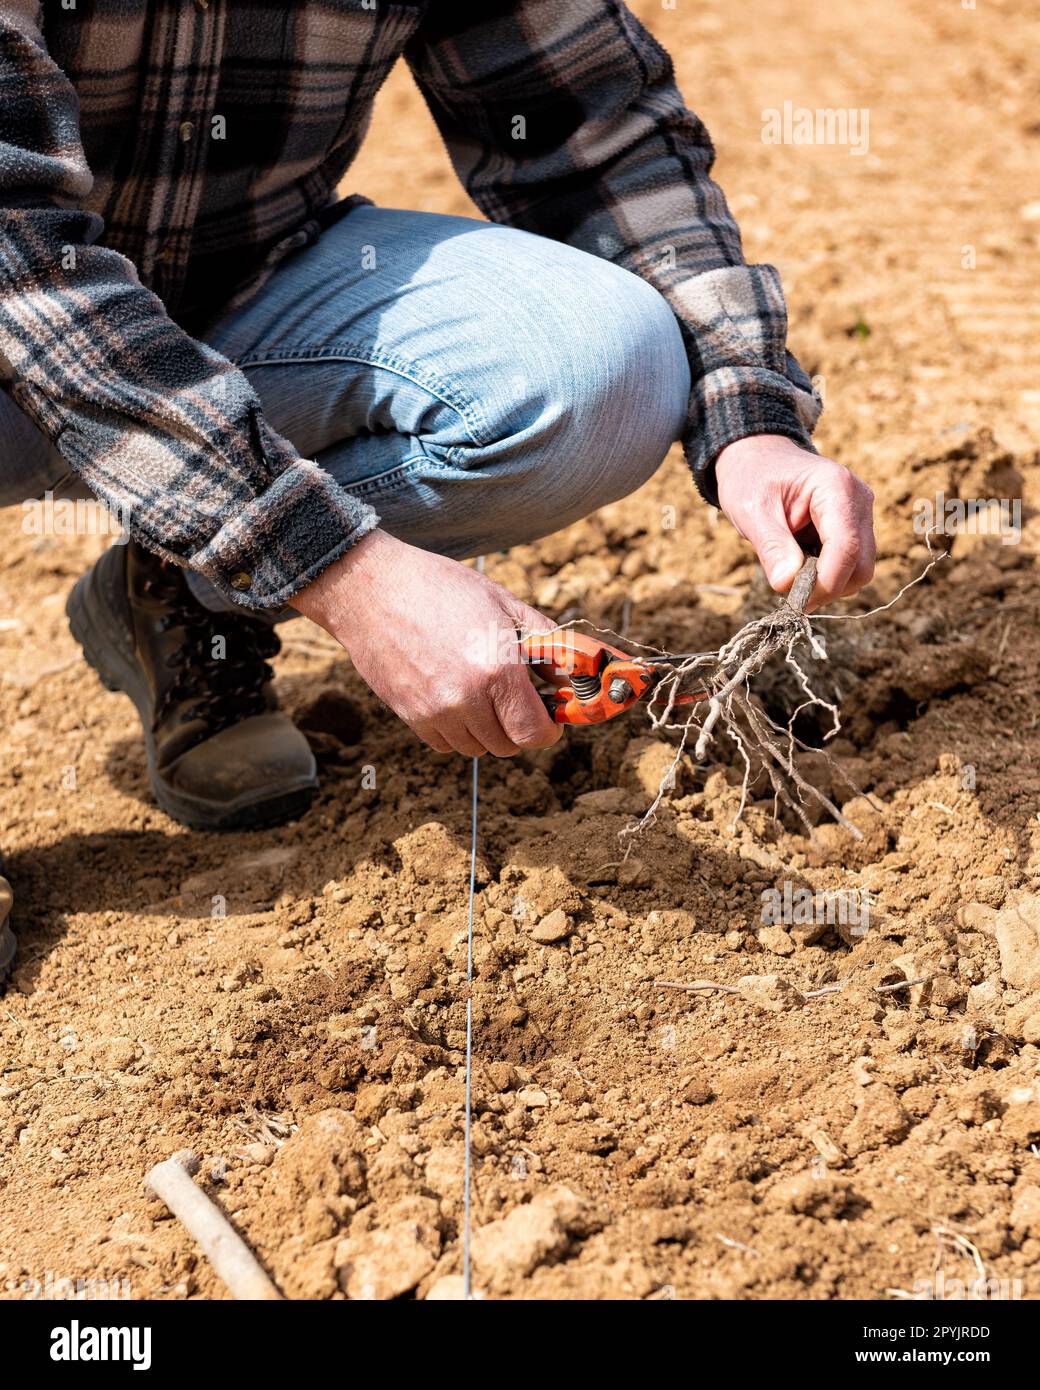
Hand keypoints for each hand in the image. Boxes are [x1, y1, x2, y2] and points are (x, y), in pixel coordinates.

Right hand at [294, 529, 561, 756]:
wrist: (371, 587)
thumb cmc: (440, 588)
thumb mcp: (504, 604)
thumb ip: (547, 643)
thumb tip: (573, 676)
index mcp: (497, 670)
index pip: (535, 733)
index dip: (549, 728)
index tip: (550, 716)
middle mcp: (466, 698)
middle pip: (508, 746)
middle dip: (519, 726)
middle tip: (516, 698)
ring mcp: (434, 711)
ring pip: (477, 748)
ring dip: (487, 729)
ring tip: (481, 691)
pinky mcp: (410, 716)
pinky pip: (445, 744)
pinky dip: (456, 730)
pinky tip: (453, 695)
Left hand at [714, 435, 874, 608]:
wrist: (758, 459)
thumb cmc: (752, 478)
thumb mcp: (751, 511)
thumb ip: (772, 547)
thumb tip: (787, 586)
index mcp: (836, 487)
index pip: (846, 548)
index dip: (825, 583)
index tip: (795, 601)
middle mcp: (859, 500)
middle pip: (862, 566)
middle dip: (828, 588)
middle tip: (789, 594)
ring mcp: (861, 515)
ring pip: (859, 570)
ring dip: (827, 584)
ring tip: (791, 572)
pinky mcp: (855, 528)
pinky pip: (851, 565)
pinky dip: (827, 576)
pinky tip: (801, 564)